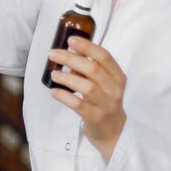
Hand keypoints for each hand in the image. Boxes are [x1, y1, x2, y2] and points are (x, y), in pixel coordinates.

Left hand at [47, 36, 126, 161]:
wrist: (112, 131)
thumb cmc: (104, 101)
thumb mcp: (103, 83)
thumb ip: (88, 70)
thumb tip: (67, 55)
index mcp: (117, 76)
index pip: (104, 56)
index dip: (87, 46)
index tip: (71, 40)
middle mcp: (114, 89)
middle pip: (93, 69)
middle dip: (71, 59)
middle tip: (53, 54)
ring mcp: (106, 105)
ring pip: (87, 87)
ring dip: (67, 78)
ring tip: (54, 74)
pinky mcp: (96, 118)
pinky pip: (79, 105)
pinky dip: (65, 97)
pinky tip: (55, 92)